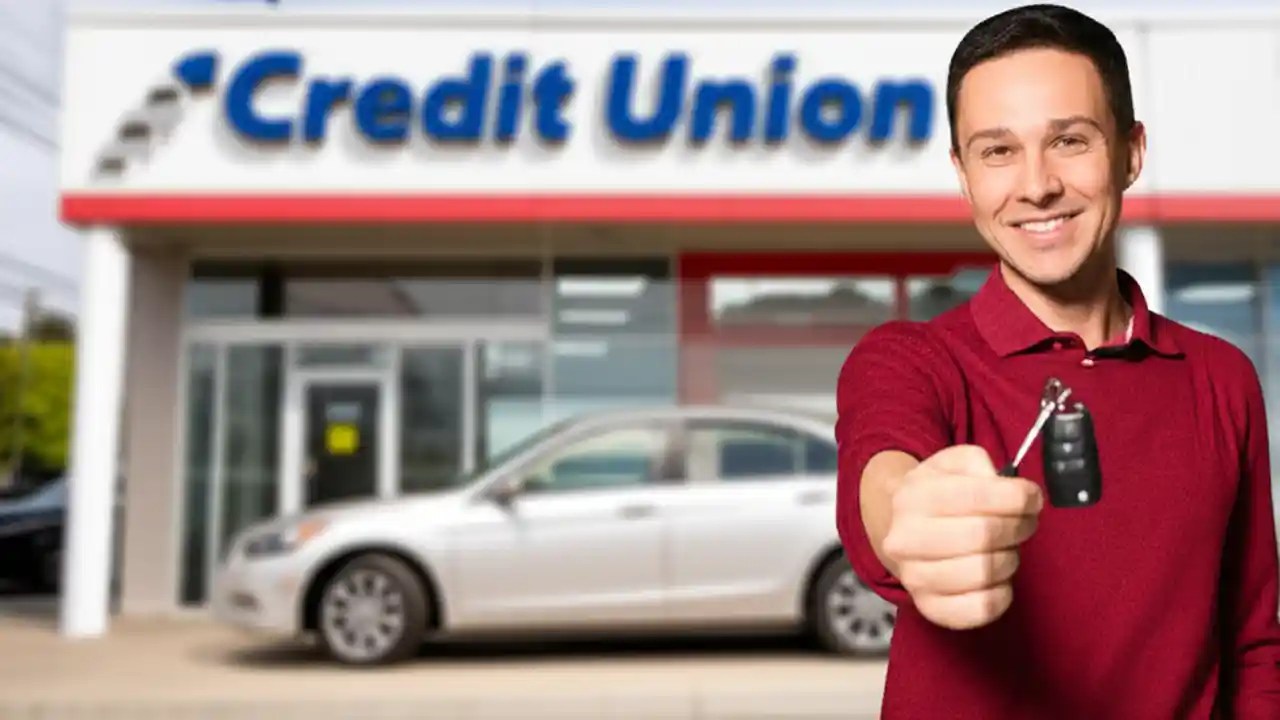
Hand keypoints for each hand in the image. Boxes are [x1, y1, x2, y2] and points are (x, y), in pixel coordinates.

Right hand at [881, 444, 1043, 629]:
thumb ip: (978, 464)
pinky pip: (982, 608)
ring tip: (1006, 548)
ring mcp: (914, 578)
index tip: (1032, 499)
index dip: (1018, 497)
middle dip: (1018, 528)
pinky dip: (1002, 593)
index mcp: (912, 498)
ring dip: (1009, 559)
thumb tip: (1003, 485)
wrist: (900, 531)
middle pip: (983, 536)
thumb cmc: (937, 495)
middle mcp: (905, 539)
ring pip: (984, 573)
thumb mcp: (951, 464)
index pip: (977, 496)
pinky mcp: (931, 608)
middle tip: (1025, 524)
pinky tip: (997, 577)